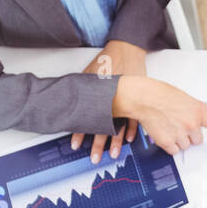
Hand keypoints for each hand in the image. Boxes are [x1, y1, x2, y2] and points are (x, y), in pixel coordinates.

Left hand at [76, 41, 147, 162]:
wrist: (127, 49)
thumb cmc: (108, 60)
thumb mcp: (89, 73)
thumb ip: (82, 88)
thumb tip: (68, 99)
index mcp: (99, 96)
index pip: (87, 118)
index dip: (79, 133)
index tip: (75, 144)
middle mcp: (112, 101)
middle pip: (104, 128)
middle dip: (98, 145)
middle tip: (94, 158)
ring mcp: (126, 101)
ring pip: (120, 127)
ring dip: (116, 142)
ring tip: (113, 154)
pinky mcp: (138, 99)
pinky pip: (136, 119)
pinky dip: (132, 131)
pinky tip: (128, 139)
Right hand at [112, 75, 206, 155]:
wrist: (144, 97)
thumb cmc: (162, 94)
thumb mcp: (186, 97)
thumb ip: (199, 106)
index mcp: (199, 112)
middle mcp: (192, 124)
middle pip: (198, 140)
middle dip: (190, 135)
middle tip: (179, 124)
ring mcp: (180, 134)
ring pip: (186, 146)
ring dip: (179, 140)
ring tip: (169, 126)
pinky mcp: (168, 141)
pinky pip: (174, 150)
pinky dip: (169, 144)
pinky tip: (164, 132)